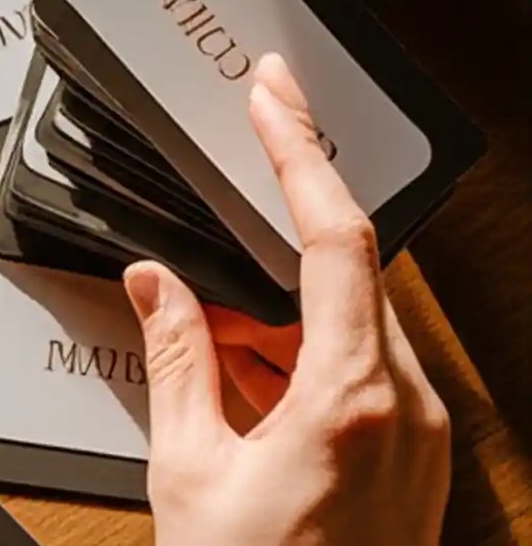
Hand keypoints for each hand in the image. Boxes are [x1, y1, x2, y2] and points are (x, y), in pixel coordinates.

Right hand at [122, 53, 450, 544]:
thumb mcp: (190, 471)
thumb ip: (176, 360)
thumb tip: (154, 287)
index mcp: (352, 398)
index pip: (336, 237)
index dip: (299, 154)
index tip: (274, 98)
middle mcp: (405, 407)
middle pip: (344, 276)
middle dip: (268, 248)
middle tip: (210, 233)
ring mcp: (415, 434)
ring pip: (348, 325)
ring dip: (274, 314)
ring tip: (205, 333)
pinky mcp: (407, 455)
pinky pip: (357, 372)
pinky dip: (297, 357)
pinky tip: (241, 375)